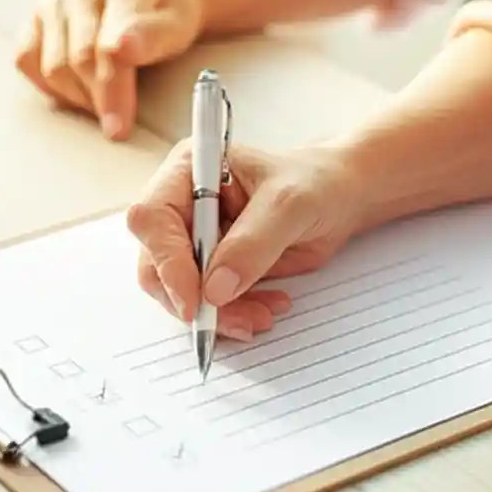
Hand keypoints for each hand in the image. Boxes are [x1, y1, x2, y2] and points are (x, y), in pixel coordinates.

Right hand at [15, 0, 202, 139]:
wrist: (151, 0)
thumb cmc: (166, 19)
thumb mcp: (177, 26)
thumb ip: (154, 37)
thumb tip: (123, 47)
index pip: (108, 48)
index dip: (113, 93)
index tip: (118, 129)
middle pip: (79, 61)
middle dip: (98, 100)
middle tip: (115, 122)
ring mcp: (55, 2)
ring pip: (52, 66)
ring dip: (76, 96)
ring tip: (101, 103)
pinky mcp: (35, 19)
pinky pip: (26, 60)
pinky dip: (48, 85)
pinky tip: (74, 90)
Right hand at [126, 139, 361, 338]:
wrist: (338, 198)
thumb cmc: (315, 183)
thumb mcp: (290, 205)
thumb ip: (252, 243)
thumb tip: (214, 288)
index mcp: (188, 170)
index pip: (153, 218)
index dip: (167, 260)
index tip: (195, 299)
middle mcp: (180, 204)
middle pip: (156, 262)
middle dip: (192, 297)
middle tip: (234, 320)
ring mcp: (192, 239)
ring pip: (178, 290)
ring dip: (217, 313)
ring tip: (261, 315)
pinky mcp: (208, 267)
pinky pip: (204, 302)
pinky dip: (231, 315)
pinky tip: (263, 309)